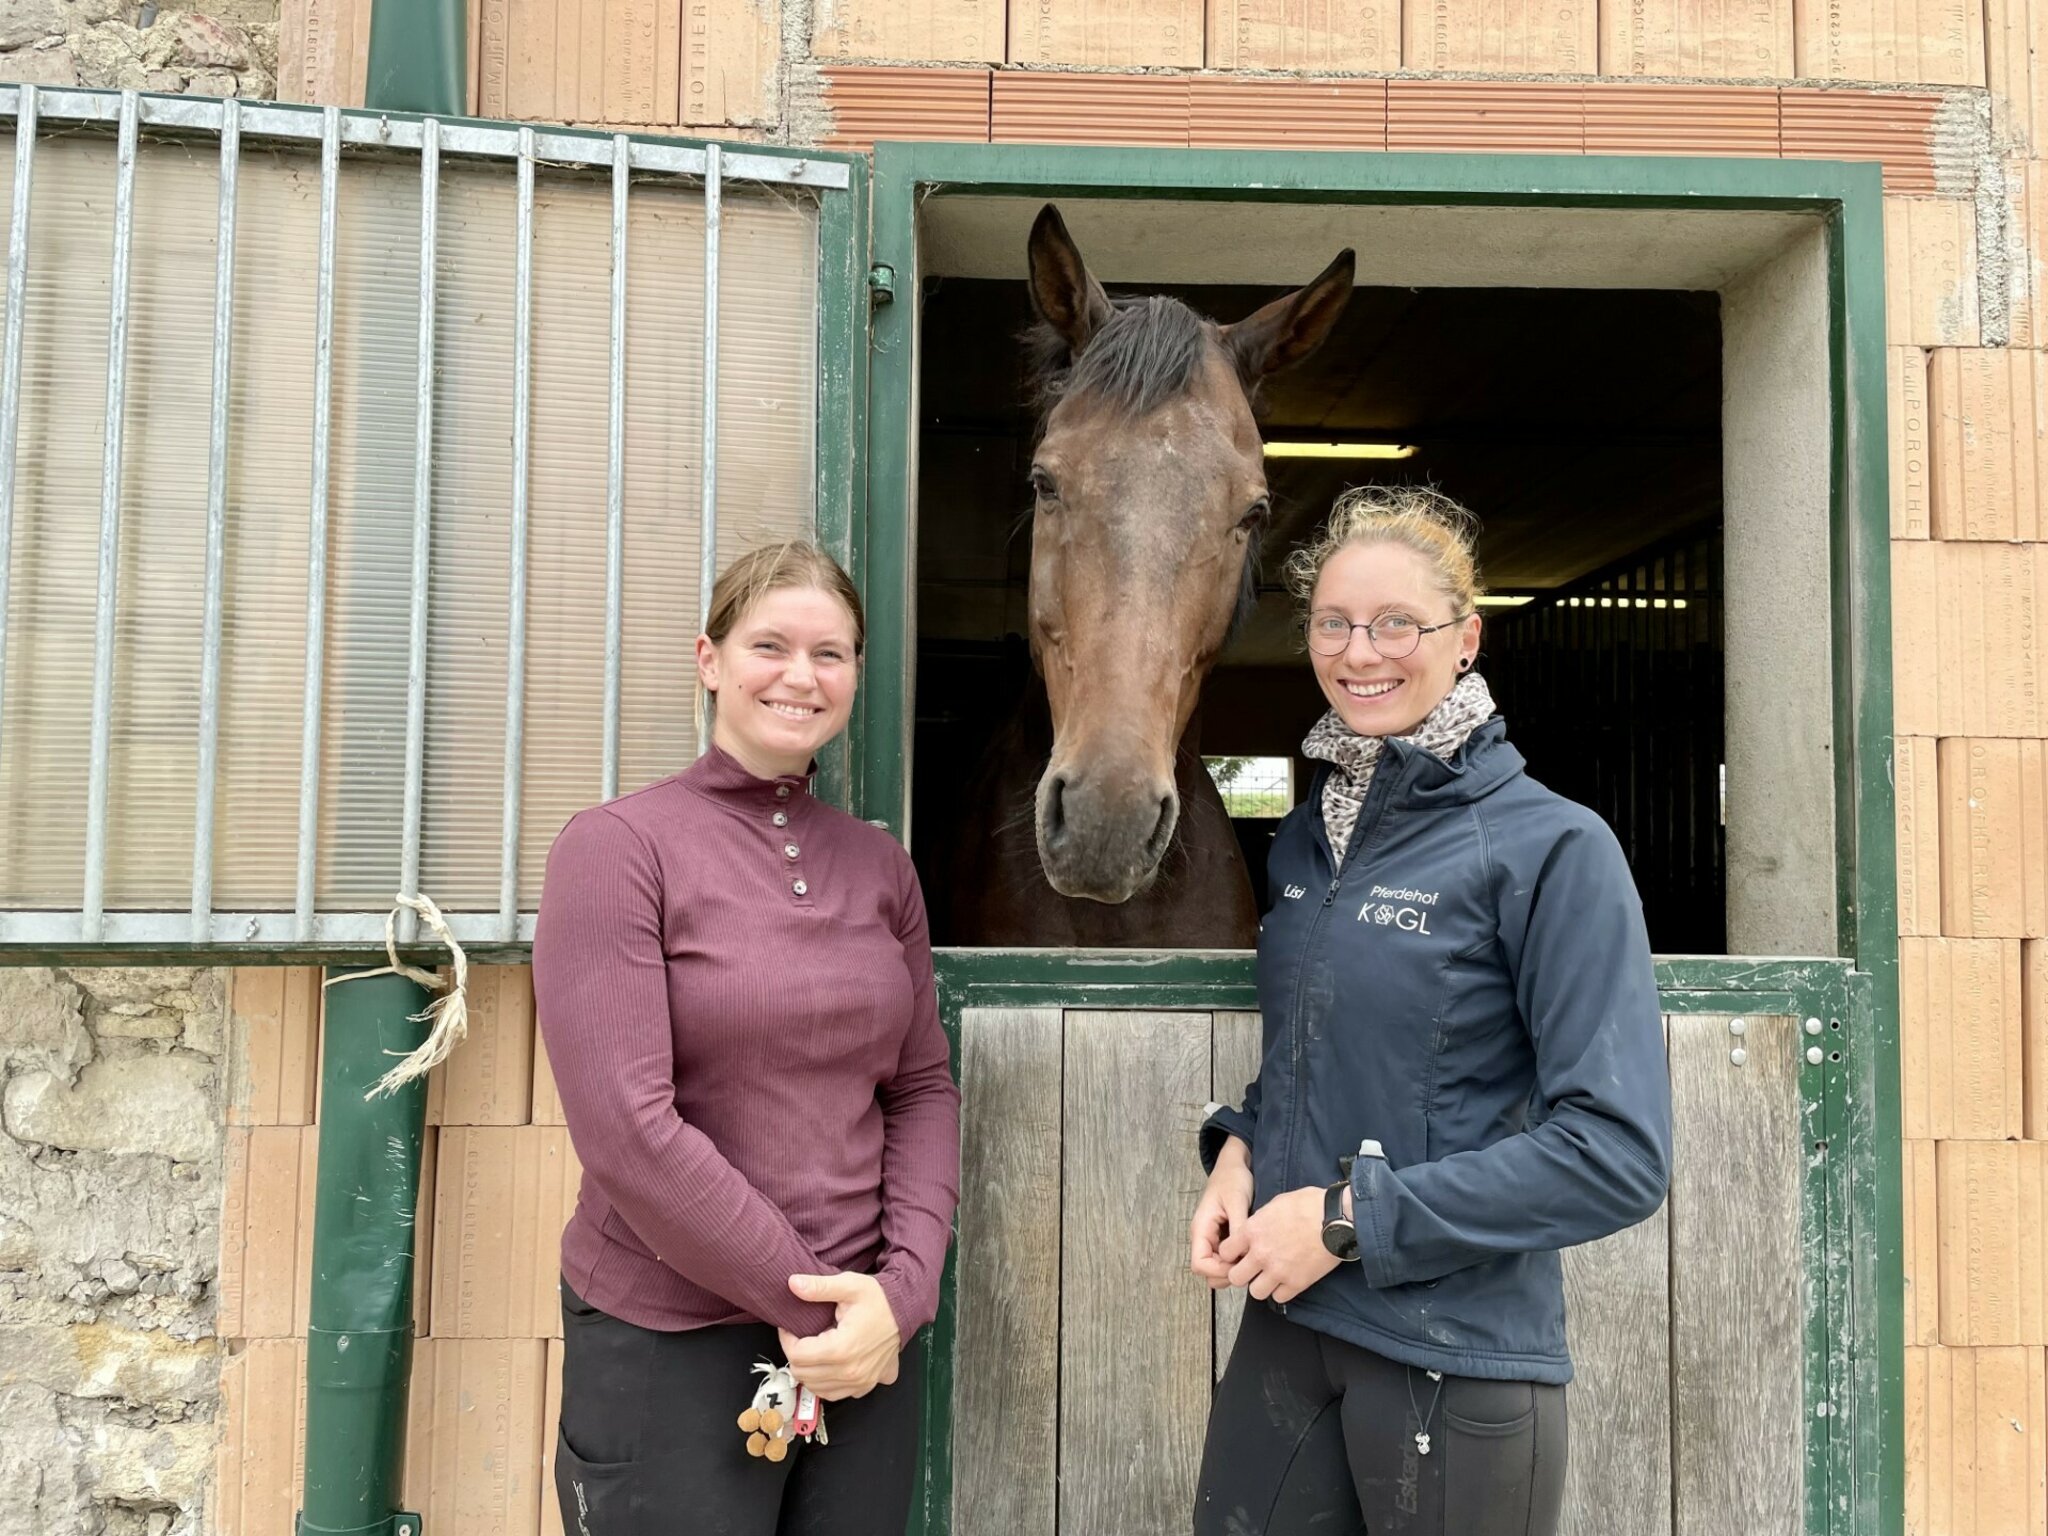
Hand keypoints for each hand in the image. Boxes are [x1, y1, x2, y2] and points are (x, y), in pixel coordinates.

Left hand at [777, 1273, 902, 1400]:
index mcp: (843, 1348)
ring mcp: (859, 1383)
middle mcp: (851, 1372)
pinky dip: (823, 1382)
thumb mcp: (849, 1285)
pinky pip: (832, 1394)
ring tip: (812, 1348)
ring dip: (807, 1370)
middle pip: (803, 1374)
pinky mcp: (865, 1387)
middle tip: (800, 1336)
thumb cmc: (878, 1299)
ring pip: (815, 1387)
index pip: (797, 1355)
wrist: (905, 1311)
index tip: (789, 1327)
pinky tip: (826, 1364)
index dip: (787, 1339)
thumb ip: (819, 1286)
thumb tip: (793, 1283)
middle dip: (795, 1354)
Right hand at [1190, 1137, 1253, 1288]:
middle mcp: (1203, 1237)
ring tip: (1252, 1261)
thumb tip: (1243, 1254)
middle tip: (1249, 1267)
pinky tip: (1252, 1254)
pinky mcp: (1222, 1238)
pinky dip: (1237, 1261)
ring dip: (1232, 1269)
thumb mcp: (1236, 1201)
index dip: (1218, 1271)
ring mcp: (1212, 1239)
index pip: (1199, 1264)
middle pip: (1207, 1271)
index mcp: (1201, 1228)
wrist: (1234, 1165)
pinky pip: (1226, 1259)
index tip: (1239, 1265)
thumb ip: (1238, 1227)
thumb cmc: (1232, 1179)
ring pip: (1217, 1268)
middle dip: (1226, 1274)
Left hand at [1219, 1184, 1341, 1302]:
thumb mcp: (1276, 1203)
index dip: (1231, 1253)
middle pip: (1235, 1277)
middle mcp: (1261, 1254)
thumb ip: (1260, 1220)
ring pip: (1255, 1292)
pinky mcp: (1297, 1283)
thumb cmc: (1309, 1205)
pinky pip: (1279, 1298)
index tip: (1239, 1253)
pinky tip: (1286, 1280)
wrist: (1336, 1219)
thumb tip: (1255, 1229)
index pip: (1225, 1252)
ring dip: (1261, 1285)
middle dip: (1241, 1273)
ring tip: (1270, 1276)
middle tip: (1251, 1269)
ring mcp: (1278, 1271)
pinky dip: (1281, 1291)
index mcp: (1252, 1231)